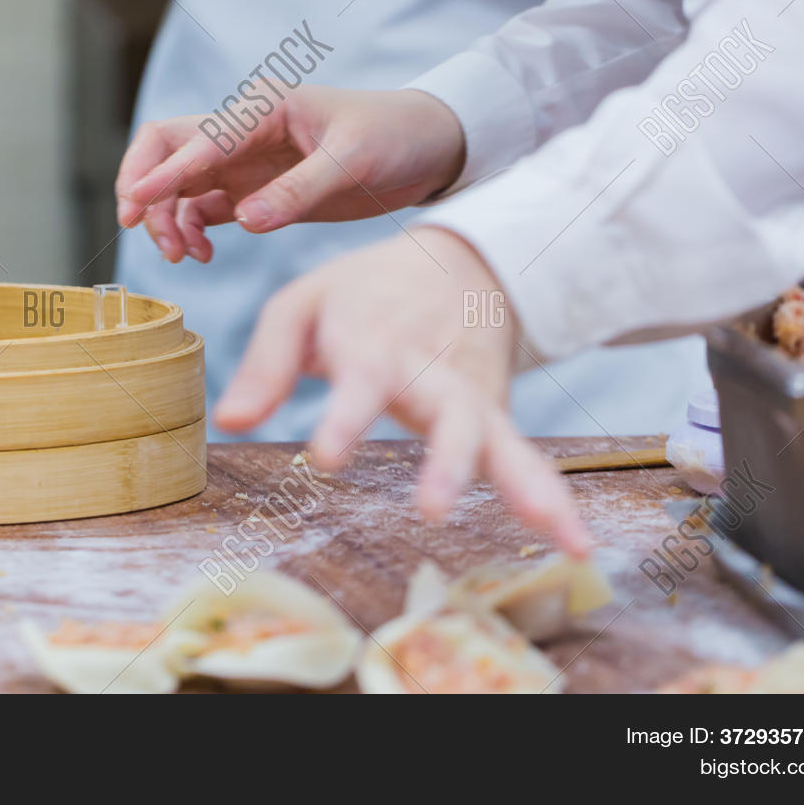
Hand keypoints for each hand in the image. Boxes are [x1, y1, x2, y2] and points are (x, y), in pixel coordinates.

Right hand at [115, 86, 465, 262]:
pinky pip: (199, 209)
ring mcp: (242, 162)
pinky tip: (202, 255)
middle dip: (143, 185)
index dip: (163, 172)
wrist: (426, 147)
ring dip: (164, 217)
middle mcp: (241, 131)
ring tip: (183, 257)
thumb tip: (243, 223)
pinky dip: (188, 231)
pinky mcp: (252, 191)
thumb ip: (298, 191)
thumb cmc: (393, 136)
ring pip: (175, 184)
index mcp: (262, 109)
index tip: (136, 203)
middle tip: (136, 224)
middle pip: (165, 148)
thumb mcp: (353, 161)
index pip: (197, 138)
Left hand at [215, 228, 592, 555]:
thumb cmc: (362, 292)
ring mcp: (470, 393)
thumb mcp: (302, 304)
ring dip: (521, 482)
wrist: (455, 261)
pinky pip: (526, 457)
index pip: (361, 378)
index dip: (344, 416)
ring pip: (498, 436)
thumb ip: (266, 362)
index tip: (326, 457)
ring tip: (545, 526)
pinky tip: (575, 543)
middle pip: (444, 411)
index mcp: (374, 340)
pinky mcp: (496, 414)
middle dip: (444, 460)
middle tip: (434, 509)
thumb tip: (229, 419)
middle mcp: (429, 369)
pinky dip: (554, 497)